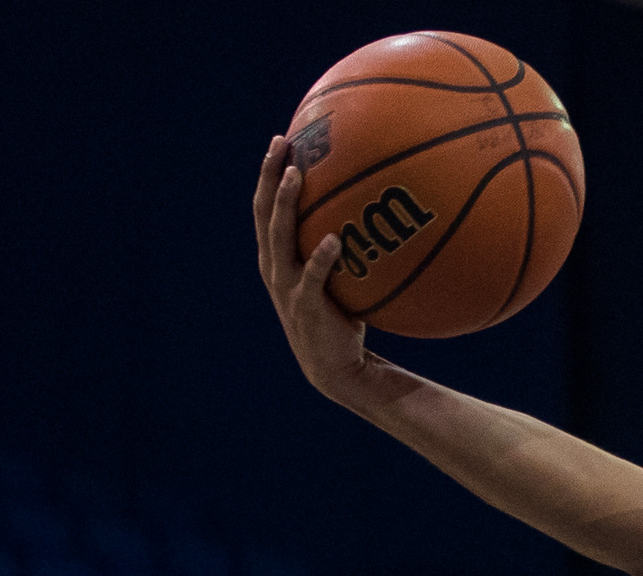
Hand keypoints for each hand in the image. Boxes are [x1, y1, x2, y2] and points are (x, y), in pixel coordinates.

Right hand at [251, 135, 371, 396]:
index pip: (266, 207)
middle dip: (271, 176)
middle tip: (282, 144)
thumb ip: (342, 246)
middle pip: (265, 213)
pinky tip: (334, 239)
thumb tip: (377, 210)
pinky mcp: (307, 308)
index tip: (281, 140)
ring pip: (280, 238)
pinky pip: (313, 278)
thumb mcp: (337, 277)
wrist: (336, 368)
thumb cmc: (342, 316)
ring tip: (297, 176)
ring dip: (287, 205)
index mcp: (277, 257)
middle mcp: (275, 267)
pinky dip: (321, 258)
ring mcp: (287, 287)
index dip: (269, 174)